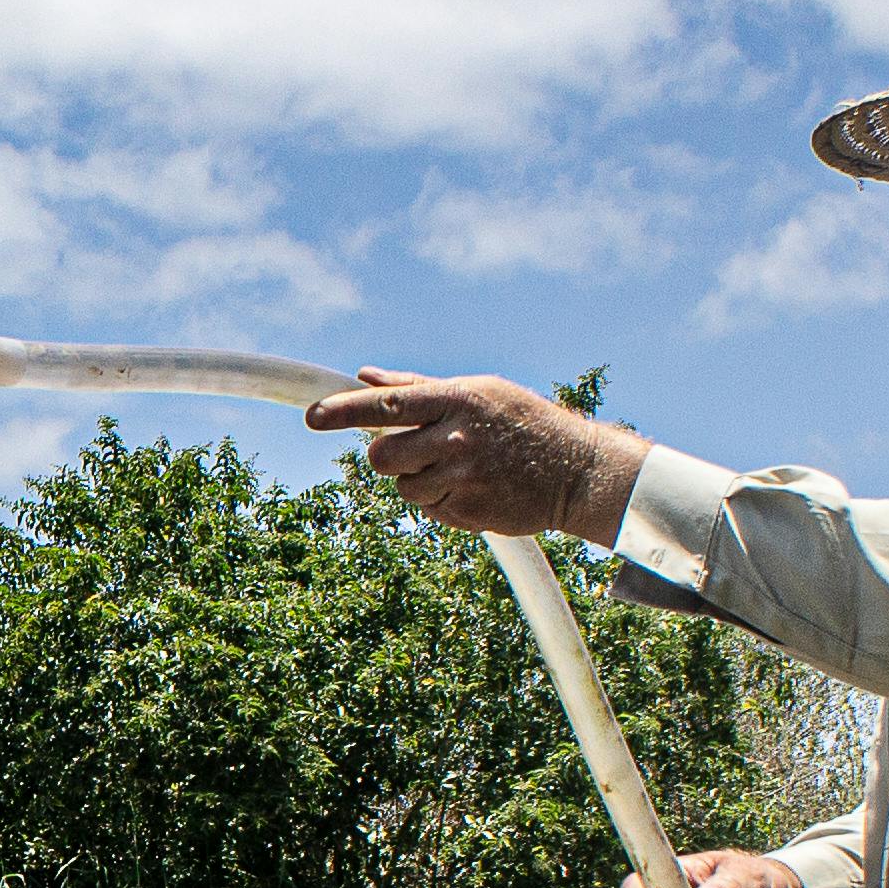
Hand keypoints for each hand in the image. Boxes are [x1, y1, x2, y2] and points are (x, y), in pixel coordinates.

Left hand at [300, 372, 646, 543]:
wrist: (576, 471)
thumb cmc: (520, 423)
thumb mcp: (477, 391)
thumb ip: (416, 387)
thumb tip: (363, 375)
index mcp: (457, 399)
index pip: (387, 405)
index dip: (344, 411)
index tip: (312, 416)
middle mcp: (456, 438)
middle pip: (382, 456)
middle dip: (387, 457)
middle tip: (415, 451)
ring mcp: (463, 477)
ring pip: (404, 487)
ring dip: (420, 481)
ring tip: (461, 469)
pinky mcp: (469, 511)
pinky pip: (429, 509)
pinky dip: (442, 501)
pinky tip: (475, 488)